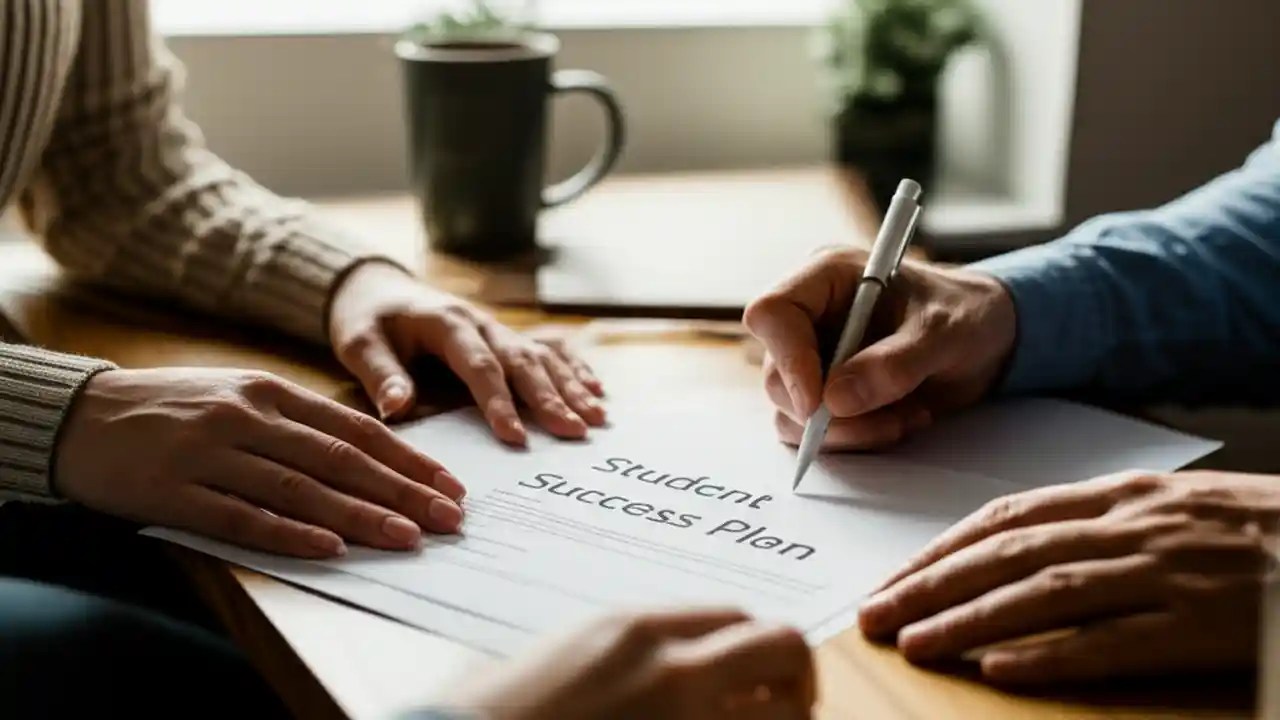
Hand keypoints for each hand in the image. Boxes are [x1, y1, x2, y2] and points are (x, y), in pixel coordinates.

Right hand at [55, 368, 466, 557]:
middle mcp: (247, 418)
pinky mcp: (174, 492)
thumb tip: (368, 457)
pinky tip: (329, 548)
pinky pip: (241, 516)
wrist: (81, 415)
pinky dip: (288, 532)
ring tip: (408, 538)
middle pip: (340, 459)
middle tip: (450, 518)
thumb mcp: (239, 396)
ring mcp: (210, 454)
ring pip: (300, 488)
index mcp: (269, 392)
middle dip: (402, 491)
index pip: (355, 429)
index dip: (407, 459)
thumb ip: (297, 421)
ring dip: (360, 516)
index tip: (450, 484)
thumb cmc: (174, 409)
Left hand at [329, 262, 604, 445]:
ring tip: (597, 418)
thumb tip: (396, 409)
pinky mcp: (505, 337)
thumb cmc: (367, 320)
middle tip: (575, 431)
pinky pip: (546, 350)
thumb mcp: (359, 343)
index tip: (515, 437)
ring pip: (541, 357)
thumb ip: (380, 374)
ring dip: (571, 387)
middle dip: (551, 397)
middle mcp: (481, 323)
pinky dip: (573, 369)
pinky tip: (597, 390)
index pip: (479, 365)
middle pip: (522, 361)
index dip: (499, 401)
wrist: (377, 289)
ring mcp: (498, 329)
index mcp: (447, 323)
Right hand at [445, 609, 814, 719]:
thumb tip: (677, 656)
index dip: (758, 647)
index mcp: (638, 630)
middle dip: (799, 678)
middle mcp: (673, 672)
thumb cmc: (499, 712)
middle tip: (790, 703)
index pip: (741, 618)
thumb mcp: (568, 653)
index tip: (760, 671)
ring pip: (786, 715)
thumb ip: (630, 647)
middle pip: (785, 649)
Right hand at [743, 249, 1014, 449]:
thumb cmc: (966, 314)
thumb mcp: (944, 332)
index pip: (773, 314)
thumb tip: (835, 400)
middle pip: (775, 374)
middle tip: (886, 420)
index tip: (819, 403)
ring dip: (847, 432)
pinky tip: (897, 422)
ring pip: (791, 413)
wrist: (987, 338)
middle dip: (826, 412)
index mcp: (826, 277)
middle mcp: (810, 317)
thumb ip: (894, 364)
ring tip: (904, 418)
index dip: (787, 360)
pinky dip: (855, 439)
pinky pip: (814, 433)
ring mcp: (813, 358)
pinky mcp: (824, 394)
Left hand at [858, 471, 1279, 684]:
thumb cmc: (1253, 528)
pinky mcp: (1201, 624)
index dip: (942, 547)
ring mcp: (1166, 575)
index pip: (1005, 517)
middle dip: (931, 583)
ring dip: (969, 619)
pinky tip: (1001, 668)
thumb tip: (1017, 553)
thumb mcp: (1169, 506)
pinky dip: (1052, 655)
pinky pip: (1113, 641)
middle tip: (873, 613)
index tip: (894, 575)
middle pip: (1008, 554)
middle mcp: (1131, 528)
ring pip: (1044, 593)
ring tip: (914, 643)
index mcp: (1119, 496)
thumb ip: (1096, 523)